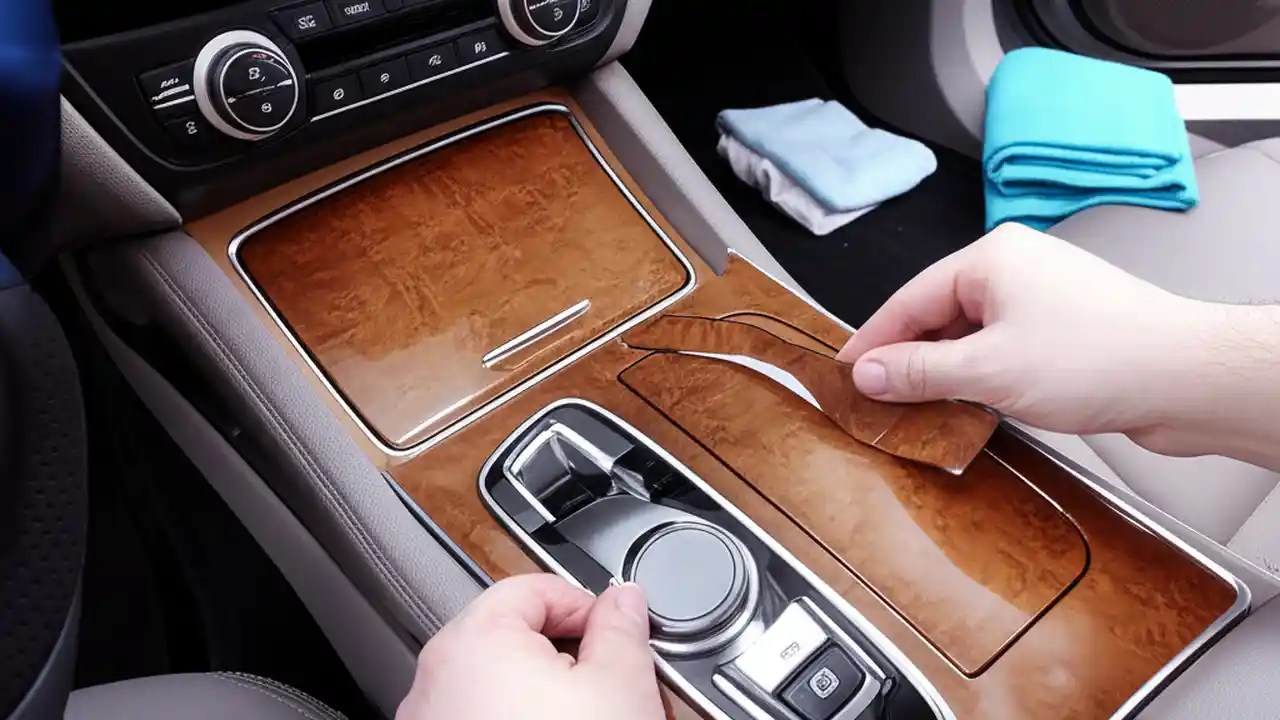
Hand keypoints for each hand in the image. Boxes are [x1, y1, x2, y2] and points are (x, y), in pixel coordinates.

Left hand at [397, 574, 664, 719]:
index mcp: (475, 641)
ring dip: (538, 696)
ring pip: (493, 685)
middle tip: (606, 683)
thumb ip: (622, 628)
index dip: (586, 606)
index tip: (616, 632)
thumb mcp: (620, 686)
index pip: (536, 587)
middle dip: (563, 654)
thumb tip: (624, 599)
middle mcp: (435, 679)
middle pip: (510, 635)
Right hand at [836, 223, 1279, 463]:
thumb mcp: (988, 371)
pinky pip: (1000, 350)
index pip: (908, 300)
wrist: (1187, 378)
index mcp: (991, 258)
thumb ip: (919, 371)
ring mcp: (1042, 299)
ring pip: (969, 335)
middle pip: (937, 315)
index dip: (871, 341)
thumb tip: (870, 374)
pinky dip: (979, 377)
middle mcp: (1016, 269)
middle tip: (876, 399)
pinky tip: (970, 406)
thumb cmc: (1102, 357)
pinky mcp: (1064, 331)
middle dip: (906, 360)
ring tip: (918, 408)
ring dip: (944, 372)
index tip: (845, 373)